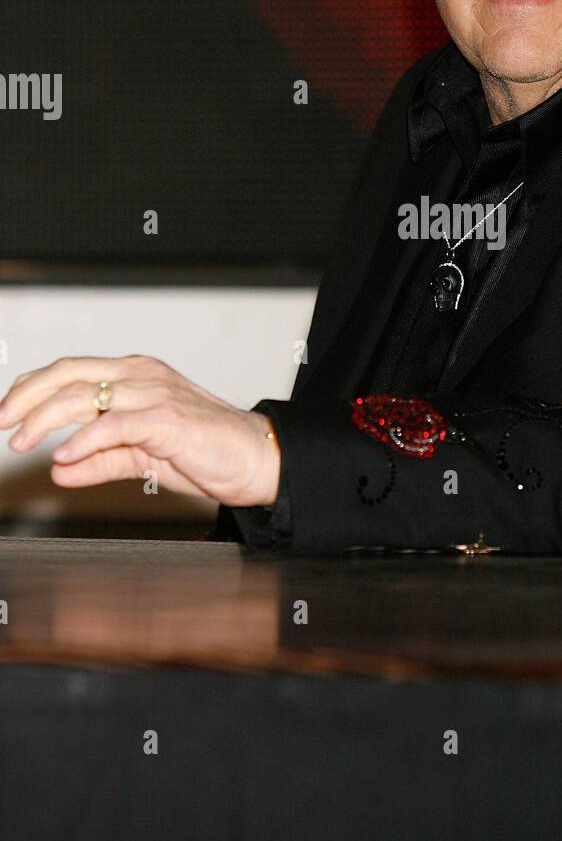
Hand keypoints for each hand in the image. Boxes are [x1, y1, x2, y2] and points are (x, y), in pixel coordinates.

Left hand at [0, 354, 281, 507]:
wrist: (257, 459)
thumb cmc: (208, 452)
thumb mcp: (142, 457)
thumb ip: (101, 460)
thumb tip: (59, 470)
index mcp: (136, 376)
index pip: (72, 371)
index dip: (33, 388)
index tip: (7, 411)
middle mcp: (142, 376)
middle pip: (69, 373)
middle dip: (26, 397)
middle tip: (1, 422)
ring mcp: (155, 393)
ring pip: (85, 395)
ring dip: (44, 419)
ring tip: (20, 442)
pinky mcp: (167, 419)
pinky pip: (115, 424)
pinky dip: (84, 438)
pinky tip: (64, 455)